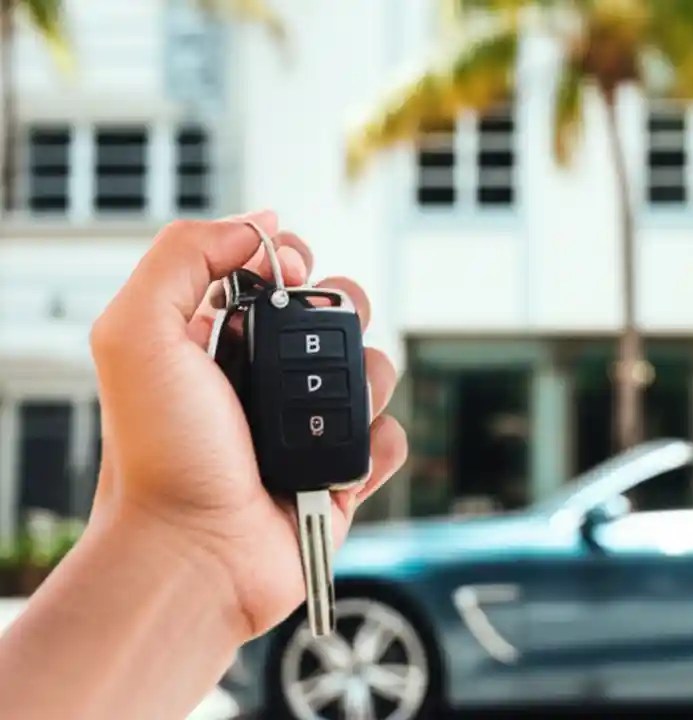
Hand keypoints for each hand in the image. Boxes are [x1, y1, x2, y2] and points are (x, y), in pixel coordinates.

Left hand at [88, 211, 407, 639]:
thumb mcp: (136, 333)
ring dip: (367, 380)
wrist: (193, 555)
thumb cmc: (158, 456)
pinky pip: (390, 438)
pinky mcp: (343, 473)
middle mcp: (265, 380)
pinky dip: (377, 444)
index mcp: (218, 341)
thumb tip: (259, 225)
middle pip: (339, 312)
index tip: (291, 271)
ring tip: (329, 413)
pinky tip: (341, 461)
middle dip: (345, 312)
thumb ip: (184, 256)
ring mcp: (307, 426)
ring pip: (374, 370)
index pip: (275, 274)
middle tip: (317, 342)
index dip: (293, 260)